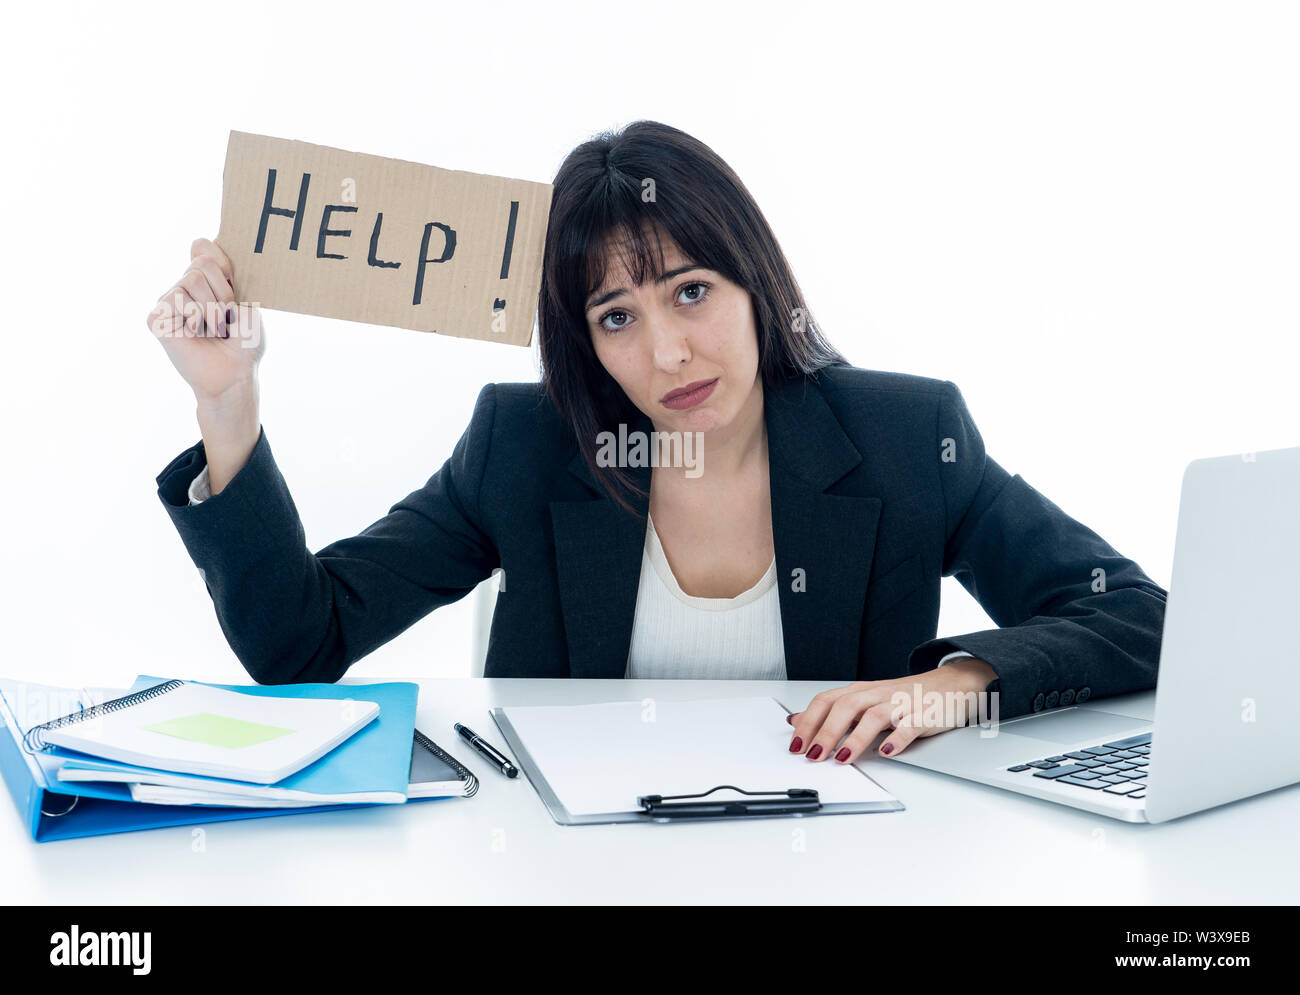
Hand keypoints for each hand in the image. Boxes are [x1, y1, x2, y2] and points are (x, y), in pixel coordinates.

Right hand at [146, 237, 265, 402]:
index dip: (223, 266)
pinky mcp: (156, 317)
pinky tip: (195, 334)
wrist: (235, 374)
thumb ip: (225, 271)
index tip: (234, 291)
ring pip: (190, 279)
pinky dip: (194, 317)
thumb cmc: (244, 343)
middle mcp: (184, 288)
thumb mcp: (246, 301)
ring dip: (212, 308)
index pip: (204, 248)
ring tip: (213, 329)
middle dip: (223, 292)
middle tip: (226, 318)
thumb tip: (200, 241)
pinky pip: (175, 298)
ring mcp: (168, 302)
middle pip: (202, 263)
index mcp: (205, 282)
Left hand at [787, 657, 997, 761]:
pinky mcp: (924, 715)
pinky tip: (886, 751)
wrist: (951, 684)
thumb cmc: (905, 696)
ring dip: (855, 737)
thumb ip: (833, 711)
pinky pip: (909, 726)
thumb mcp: (866, 700)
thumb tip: (798, 720)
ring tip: (842, 758)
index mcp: (861, 691)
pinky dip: (897, 738)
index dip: (809, 721)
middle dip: (826, 731)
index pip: (827, 701)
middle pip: (846, 707)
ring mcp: (901, 704)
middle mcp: (878, 694)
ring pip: (874, 716)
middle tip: (813, 755)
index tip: (795, 744)